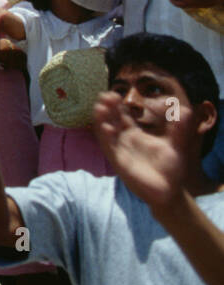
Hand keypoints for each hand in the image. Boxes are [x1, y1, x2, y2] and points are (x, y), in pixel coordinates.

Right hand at [92, 91, 182, 210]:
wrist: (170, 191)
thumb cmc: (170, 168)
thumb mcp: (175, 144)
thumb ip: (178, 128)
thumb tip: (184, 110)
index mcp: (135, 133)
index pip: (122, 115)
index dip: (116, 105)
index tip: (115, 94)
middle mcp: (124, 140)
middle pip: (111, 120)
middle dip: (106, 108)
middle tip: (106, 95)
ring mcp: (120, 150)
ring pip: (105, 132)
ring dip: (101, 120)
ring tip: (100, 106)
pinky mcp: (119, 162)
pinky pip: (109, 148)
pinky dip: (106, 137)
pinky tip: (106, 127)